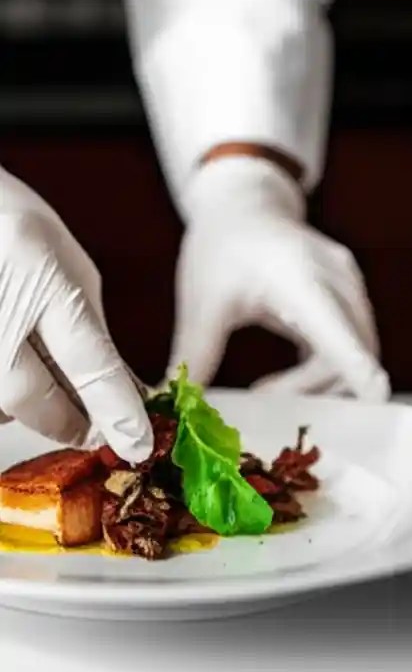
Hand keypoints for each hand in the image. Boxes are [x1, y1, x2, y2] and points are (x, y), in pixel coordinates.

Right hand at [0, 166, 152, 462]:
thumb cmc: (15, 227)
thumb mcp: (70, 271)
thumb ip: (94, 333)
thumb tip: (126, 393)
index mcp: (42, 278)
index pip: (90, 363)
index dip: (117, 411)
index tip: (138, 443)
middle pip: (33, 399)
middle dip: (73, 422)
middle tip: (97, 429)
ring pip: (0, 405)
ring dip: (31, 405)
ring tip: (44, 377)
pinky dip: (5, 391)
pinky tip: (16, 365)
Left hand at [170, 155, 388, 399]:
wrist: (246, 207)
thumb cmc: (223, 249)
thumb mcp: (202, 303)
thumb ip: (195, 357)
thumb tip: (174, 406)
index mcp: (297, 278)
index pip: (333, 326)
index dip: (355, 362)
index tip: (377, 392)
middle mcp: (336, 280)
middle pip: (351, 350)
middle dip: (315, 388)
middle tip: (262, 400)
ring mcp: (350, 285)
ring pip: (358, 350)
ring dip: (322, 382)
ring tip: (271, 389)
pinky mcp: (352, 295)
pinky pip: (355, 343)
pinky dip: (329, 368)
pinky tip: (291, 377)